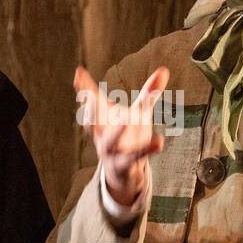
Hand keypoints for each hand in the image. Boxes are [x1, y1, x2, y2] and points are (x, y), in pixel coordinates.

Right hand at [73, 65, 169, 206]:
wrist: (124, 172)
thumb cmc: (129, 136)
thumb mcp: (140, 113)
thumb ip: (149, 93)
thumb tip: (164, 69)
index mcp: (102, 121)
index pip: (92, 103)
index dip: (85, 89)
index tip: (79, 73)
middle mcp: (102, 135)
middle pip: (92, 124)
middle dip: (90, 111)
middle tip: (89, 96)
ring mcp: (111, 151)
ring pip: (109, 142)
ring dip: (115, 132)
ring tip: (124, 120)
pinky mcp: (125, 165)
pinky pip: (134, 158)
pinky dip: (147, 150)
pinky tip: (160, 142)